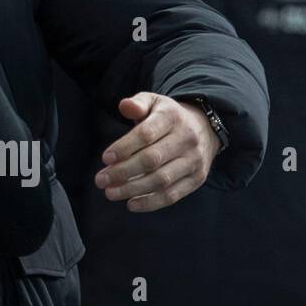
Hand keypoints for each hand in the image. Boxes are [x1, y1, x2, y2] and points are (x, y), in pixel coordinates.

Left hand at [93, 93, 219, 211]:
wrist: (204, 127)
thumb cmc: (167, 116)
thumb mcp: (153, 102)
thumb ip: (137, 104)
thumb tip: (125, 106)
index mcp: (171, 118)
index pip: (146, 134)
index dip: (124, 147)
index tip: (105, 158)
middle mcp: (186, 139)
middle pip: (152, 160)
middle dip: (123, 172)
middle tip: (101, 180)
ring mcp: (194, 161)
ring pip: (161, 180)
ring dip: (133, 190)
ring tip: (110, 193)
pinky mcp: (197, 179)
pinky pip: (173, 194)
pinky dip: (151, 202)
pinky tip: (131, 204)